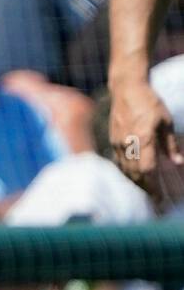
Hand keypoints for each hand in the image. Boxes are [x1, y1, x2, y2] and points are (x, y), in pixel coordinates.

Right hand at [110, 78, 183, 196]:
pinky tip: (134, 176)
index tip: (160, 200)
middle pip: (135, 174)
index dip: (154, 188)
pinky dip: (127, 172)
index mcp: (143, 140)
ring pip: (125, 169)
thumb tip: (177, 163)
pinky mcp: (113, 138)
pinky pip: (120, 161)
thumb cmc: (149, 102)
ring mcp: (118, 141)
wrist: (126, 88)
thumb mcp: (166, 121)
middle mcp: (128, 143)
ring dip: (136, 183)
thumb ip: (170, 144)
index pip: (147, 171)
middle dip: (146, 190)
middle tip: (156, 201)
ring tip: (147, 192)